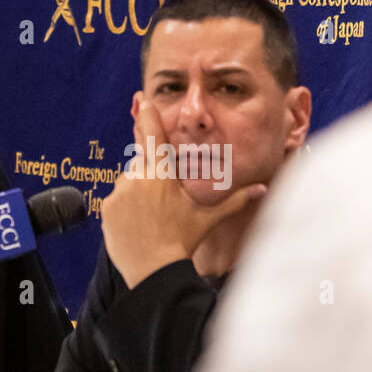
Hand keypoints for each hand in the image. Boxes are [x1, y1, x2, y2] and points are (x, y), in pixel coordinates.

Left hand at [102, 101, 266, 287]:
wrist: (154, 273)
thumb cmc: (183, 242)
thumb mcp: (209, 219)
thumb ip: (236, 200)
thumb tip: (263, 189)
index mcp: (163, 174)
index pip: (153, 134)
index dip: (147, 114)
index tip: (143, 99)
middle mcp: (138, 177)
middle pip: (143, 165)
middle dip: (152, 176)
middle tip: (163, 202)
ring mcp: (120, 193)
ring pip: (129, 183)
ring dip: (139, 192)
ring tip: (152, 218)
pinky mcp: (107, 208)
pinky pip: (117, 200)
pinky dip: (126, 208)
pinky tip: (139, 225)